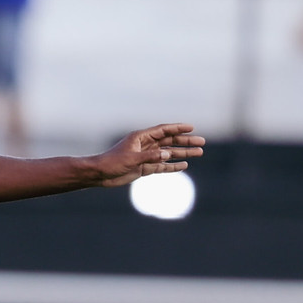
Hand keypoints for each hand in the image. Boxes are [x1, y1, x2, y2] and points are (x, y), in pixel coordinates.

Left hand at [85, 123, 205, 187]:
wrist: (100, 175)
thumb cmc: (112, 163)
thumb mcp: (131, 159)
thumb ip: (150, 157)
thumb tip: (167, 154)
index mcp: (141, 137)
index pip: (164, 130)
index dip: (178, 128)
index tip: (191, 127)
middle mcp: (145, 145)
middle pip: (170, 141)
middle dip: (185, 142)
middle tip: (201, 142)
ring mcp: (146, 156)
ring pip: (168, 153)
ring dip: (183, 153)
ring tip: (199, 153)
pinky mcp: (144, 167)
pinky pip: (162, 165)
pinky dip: (172, 166)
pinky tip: (184, 165)